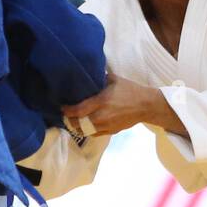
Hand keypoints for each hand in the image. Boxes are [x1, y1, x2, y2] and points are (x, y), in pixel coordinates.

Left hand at [63, 74, 187, 137]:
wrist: (145, 105)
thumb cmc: (129, 90)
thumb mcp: (113, 79)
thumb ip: (98, 78)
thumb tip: (87, 73)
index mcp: (101, 102)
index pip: (77, 110)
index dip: (67, 110)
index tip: (62, 107)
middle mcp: (101, 116)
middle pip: (78, 124)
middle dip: (69, 120)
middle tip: (64, 115)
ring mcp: (106, 126)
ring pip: (84, 131)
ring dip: (76, 127)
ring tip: (71, 121)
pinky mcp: (110, 131)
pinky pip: (93, 134)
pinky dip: (86, 131)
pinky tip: (83, 126)